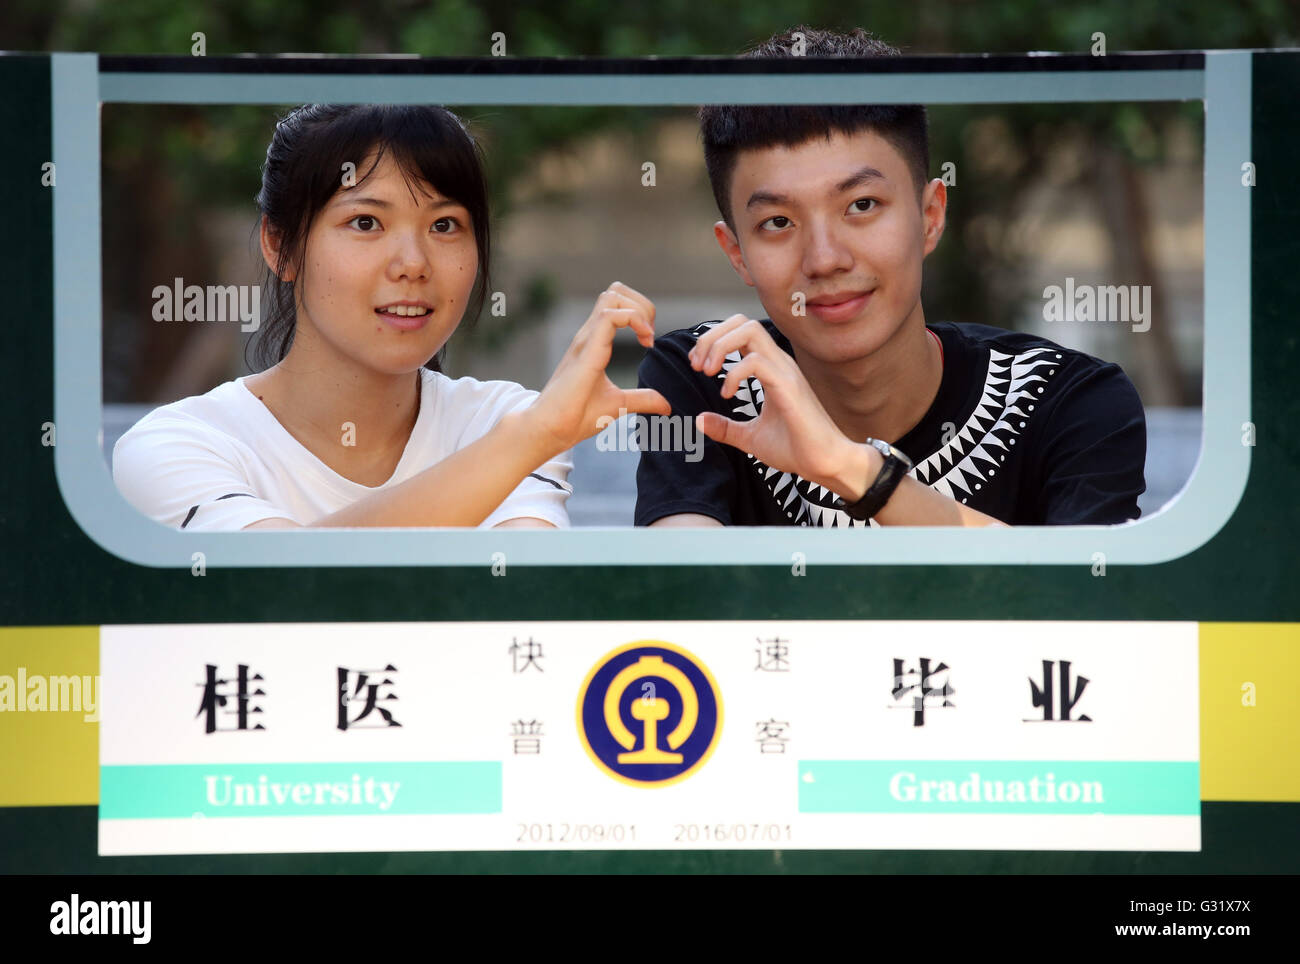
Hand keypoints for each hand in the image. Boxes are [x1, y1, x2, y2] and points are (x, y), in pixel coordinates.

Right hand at [526, 282, 670, 453]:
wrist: (551, 430)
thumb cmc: (576, 417)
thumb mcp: (619, 405)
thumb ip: (642, 400)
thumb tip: (666, 405)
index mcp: (594, 343)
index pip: (616, 304)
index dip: (640, 314)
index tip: (649, 342)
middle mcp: (589, 335)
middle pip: (615, 291)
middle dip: (641, 305)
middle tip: (649, 336)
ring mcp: (586, 340)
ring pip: (612, 296)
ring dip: (637, 310)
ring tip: (646, 338)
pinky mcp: (586, 350)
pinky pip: (610, 316)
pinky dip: (633, 320)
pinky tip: (643, 342)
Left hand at [688, 314, 863, 494]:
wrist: (825, 463)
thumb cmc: (796, 448)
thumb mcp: (750, 437)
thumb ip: (726, 427)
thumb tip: (699, 421)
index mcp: (771, 368)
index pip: (741, 331)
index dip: (713, 340)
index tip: (698, 366)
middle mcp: (778, 363)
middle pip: (743, 322)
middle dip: (712, 337)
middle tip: (698, 366)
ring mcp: (785, 371)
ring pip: (750, 331)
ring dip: (720, 347)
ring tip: (708, 372)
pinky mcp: (789, 387)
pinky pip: (757, 362)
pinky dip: (734, 373)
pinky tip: (727, 394)